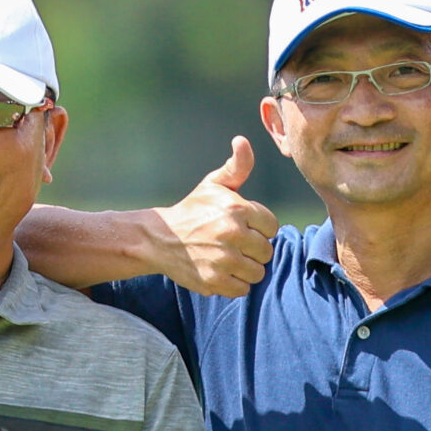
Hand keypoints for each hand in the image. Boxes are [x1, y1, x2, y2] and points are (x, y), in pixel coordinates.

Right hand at [151, 136, 279, 295]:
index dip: (259, 228)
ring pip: (257, 272)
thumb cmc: (192, 210)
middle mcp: (232, 234)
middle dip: (253, 248)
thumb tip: (242, 141)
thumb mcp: (214, 185)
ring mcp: (224, 260)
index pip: (272, 227)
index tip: (243, 226)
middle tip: (234, 244)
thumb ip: (237, 166)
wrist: (159, 238)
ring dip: (246, 268)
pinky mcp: (214, 281)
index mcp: (237, 209)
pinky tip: (221, 271)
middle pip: (266, 251)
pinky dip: (234, 284)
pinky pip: (242, 289)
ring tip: (229, 258)